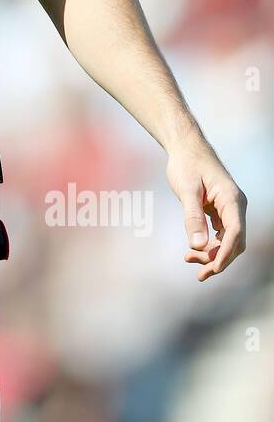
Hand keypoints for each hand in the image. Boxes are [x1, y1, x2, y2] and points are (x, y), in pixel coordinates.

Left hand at [166, 139, 246, 280]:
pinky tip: (192, 251)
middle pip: (235, 242)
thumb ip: (192, 217)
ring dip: (211, 254)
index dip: (225, 254)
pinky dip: (208, 244)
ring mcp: (229, 209)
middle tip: (198, 274)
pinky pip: (219, 234)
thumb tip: (197, 245)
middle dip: (218, 259)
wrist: (185, 148)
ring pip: (227, 240)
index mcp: (232, 199)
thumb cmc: (186, 165)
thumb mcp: (186, 190)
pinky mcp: (219, 211)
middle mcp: (235, 206)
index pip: (236, 233)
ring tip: (188, 259)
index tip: (212, 269)